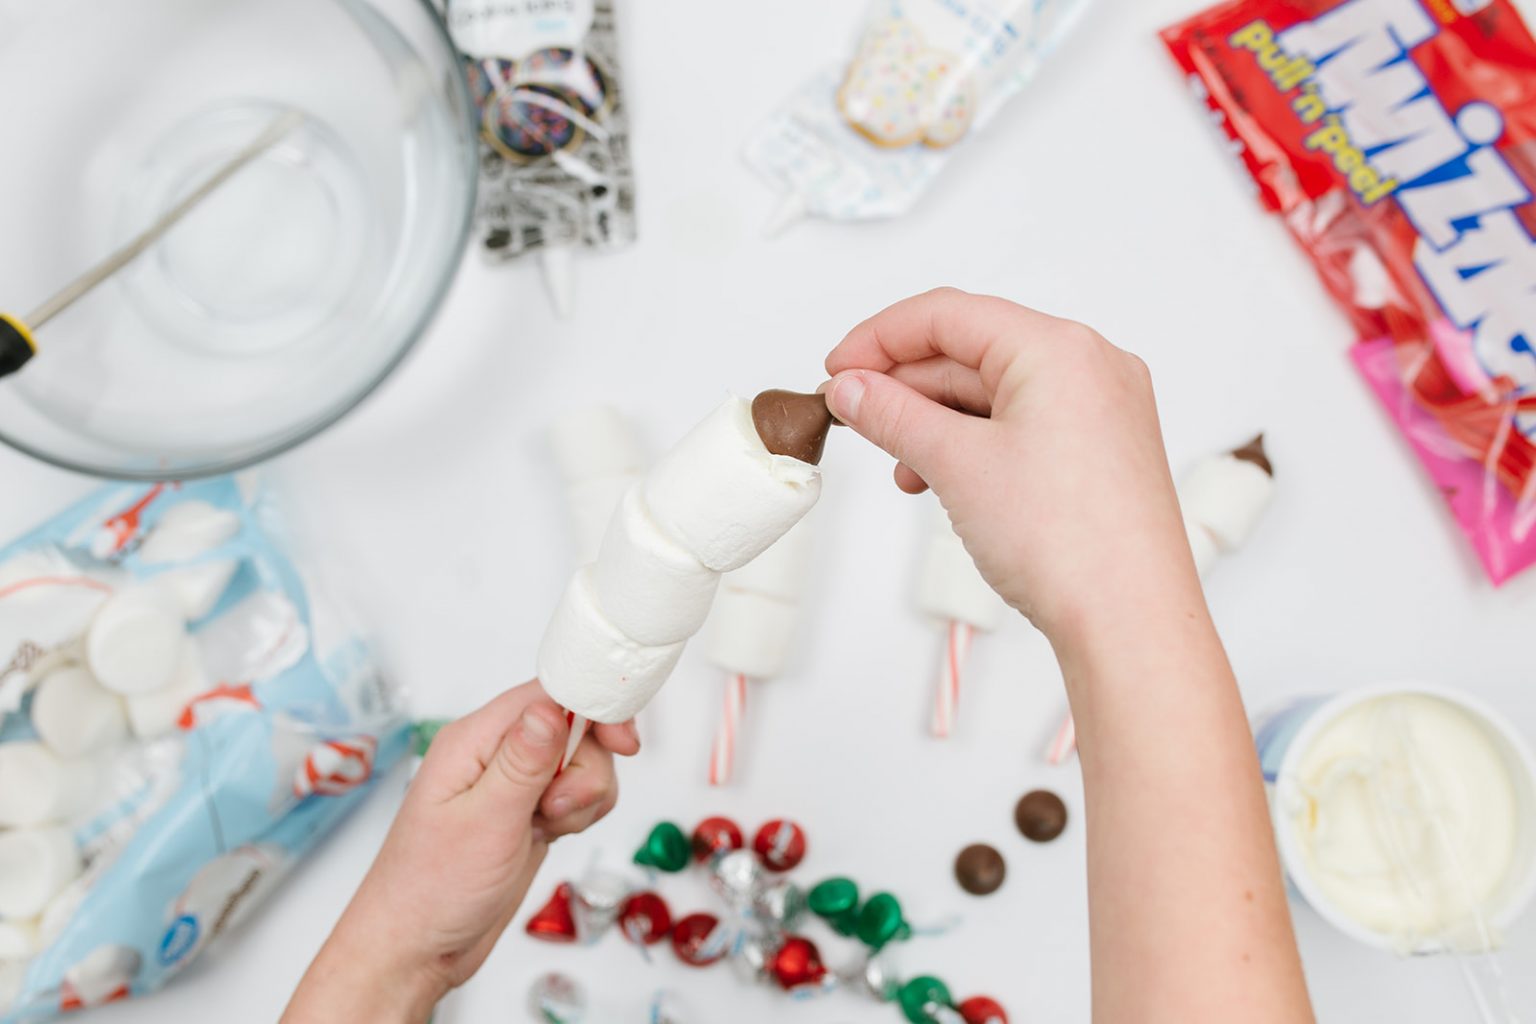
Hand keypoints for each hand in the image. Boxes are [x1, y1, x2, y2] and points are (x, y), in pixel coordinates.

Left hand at [283, 683, 638, 1023]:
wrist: (417, 949)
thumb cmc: (430, 890)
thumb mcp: (485, 822)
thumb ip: (524, 761)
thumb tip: (551, 707)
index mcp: (473, 741)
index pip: (547, 694)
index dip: (592, 709)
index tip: (622, 742)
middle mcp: (493, 755)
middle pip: (573, 727)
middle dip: (585, 768)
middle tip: (558, 807)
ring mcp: (512, 785)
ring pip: (580, 763)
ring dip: (583, 797)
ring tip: (547, 828)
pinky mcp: (527, 812)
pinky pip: (575, 794)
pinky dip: (580, 814)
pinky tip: (552, 836)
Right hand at [824, 288, 1199, 642]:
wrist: (1129, 621)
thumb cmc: (1068, 543)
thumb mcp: (956, 464)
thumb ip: (893, 415)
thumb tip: (852, 389)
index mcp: (1060, 348)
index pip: (948, 316)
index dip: (879, 338)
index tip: (836, 370)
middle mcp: (1091, 366)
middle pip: (972, 350)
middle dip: (906, 386)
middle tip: (854, 416)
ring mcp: (1103, 408)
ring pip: (995, 392)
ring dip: (936, 421)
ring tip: (901, 466)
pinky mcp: (1102, 449)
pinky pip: (1024, 424)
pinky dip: (975, 444)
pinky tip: (943, 480)